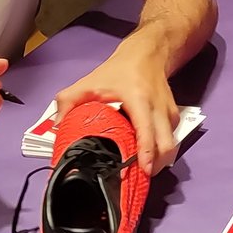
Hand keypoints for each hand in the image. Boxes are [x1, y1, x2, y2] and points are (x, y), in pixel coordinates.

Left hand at [54, 40, 177, 173]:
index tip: (143, 171)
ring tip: (142, 171)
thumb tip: (58, 127)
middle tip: (140, 178)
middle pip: (167, 144)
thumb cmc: (118, 70)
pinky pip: (171, 138)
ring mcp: (169, 113)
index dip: (147, 153)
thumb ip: (68, 101)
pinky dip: (161, 151)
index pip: (147, 131)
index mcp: (139, 100)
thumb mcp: (89, 82)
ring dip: (159, 160)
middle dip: (156, 165)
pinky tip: (147, 156)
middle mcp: (158, 108)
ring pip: (171, 144)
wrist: (147, 53)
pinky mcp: (174, 116)